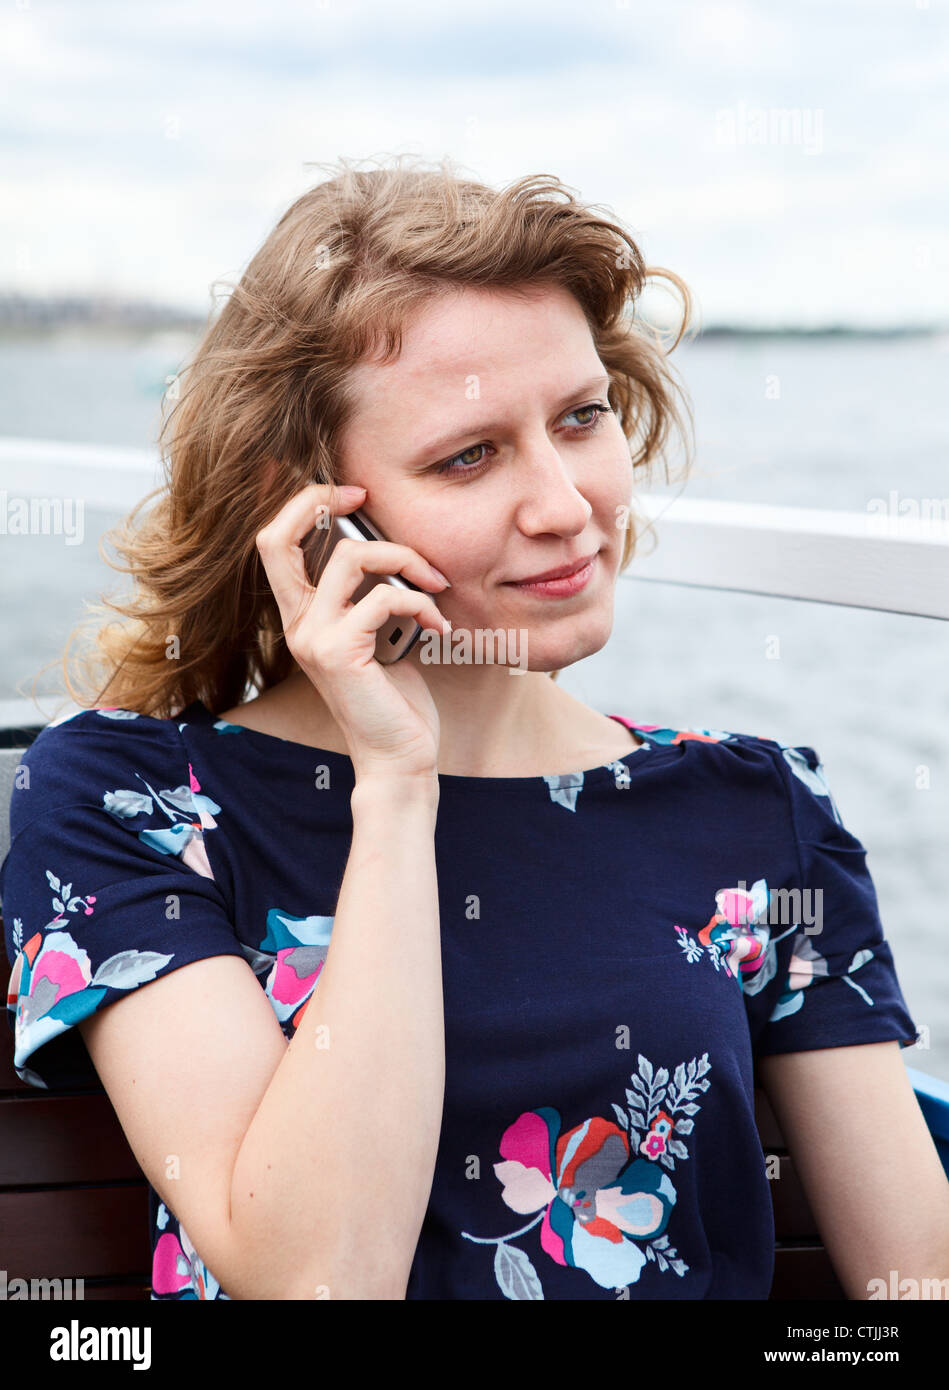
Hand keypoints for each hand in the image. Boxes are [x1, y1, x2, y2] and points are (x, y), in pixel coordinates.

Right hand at [254, 483, 450, 782]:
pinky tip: (439, 625)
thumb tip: (394, 544)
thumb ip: (372, 593)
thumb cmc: (396, 698)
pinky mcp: (340, 654)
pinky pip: (383, 598)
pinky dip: (420, 602)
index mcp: (302, 615)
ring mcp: (313, 639)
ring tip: (435, 585)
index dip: (302, 504)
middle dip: (319, 501)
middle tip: (365, 497)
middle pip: (276, 538)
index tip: (352, 494)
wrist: (399, 756)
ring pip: (350, 559)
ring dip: (405, 560)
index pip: (273, 542)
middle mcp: (296, 624)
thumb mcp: (380, 634)